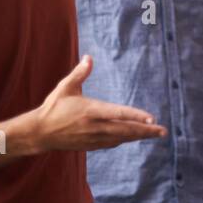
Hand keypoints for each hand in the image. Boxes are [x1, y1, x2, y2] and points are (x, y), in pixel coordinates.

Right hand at [35, 55, 166, 150]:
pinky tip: (133, 136)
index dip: (136, 116)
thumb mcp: (65, 87)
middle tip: (162, 131)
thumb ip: (79, 73)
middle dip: (146, 131)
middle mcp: (94, 126)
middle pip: (125, 130)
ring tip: (154, 134)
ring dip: (138, 136)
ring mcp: (93, 138)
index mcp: (90, 110)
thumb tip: (89, 57)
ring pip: (121, 138)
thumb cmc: (53, 107)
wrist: (39, 133)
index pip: (118, 114)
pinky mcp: (90, 145)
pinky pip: (112, 143)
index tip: (152, 118)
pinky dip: (125, 139)